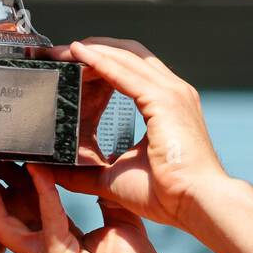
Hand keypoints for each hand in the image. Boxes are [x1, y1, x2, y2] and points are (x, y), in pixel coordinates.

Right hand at [0, 159, 167, 252]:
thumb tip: (105, 174)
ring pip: (3, 216)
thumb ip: (106, 200)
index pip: (26, 200)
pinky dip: (44, 192)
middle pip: (2, 205)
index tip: (7, 146)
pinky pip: (48, 219)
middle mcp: (42, 246)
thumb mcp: (121, 226)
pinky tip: (40, 168)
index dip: (13, 174)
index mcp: (56, 239)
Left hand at [41, 38, 228, 232]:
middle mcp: (173, 92)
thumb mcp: (115, 178)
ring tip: (62, 52)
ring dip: (92, 50)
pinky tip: (78, 55)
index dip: (101, 62)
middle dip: (94, 48)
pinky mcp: (165, 100)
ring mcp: (172, 92)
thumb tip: (56, 171)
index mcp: (167, 106)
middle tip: (59, 53)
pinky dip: (100, 61)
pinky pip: (125, 73)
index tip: (71, 64)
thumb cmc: (167, 196)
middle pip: (128, 54)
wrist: (196, 204)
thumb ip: (86, 172)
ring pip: (126, 56)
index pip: (131, 70)